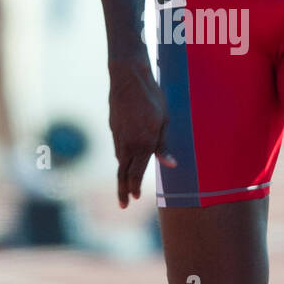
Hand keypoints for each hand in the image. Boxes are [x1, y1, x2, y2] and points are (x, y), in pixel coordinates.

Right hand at [108, 54, 176, 206]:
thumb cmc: (152, 98)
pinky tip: (124, 161)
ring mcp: (118, 135)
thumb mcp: (164, 121)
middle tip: (123, 205)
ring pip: (119, 160)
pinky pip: (117, 148)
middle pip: (123, 173)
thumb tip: (170, 165)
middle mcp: (128, 143)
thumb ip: (164, 145)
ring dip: (122, 174)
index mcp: (143, 143)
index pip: (136, 173)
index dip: (135, 187)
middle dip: (123, 190)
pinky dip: (121, 159)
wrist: (129, 78)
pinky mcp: (113, 127)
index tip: (134, 199)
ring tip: (124, 185)